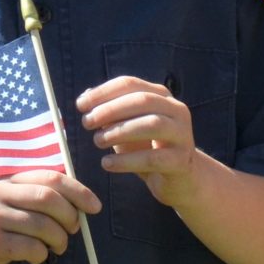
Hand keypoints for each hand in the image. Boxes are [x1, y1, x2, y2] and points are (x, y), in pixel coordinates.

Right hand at [0, 170, 100, 263]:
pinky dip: (41, 254)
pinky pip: (30, 247)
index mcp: (7, 180)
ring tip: (57, 248)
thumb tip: (84, 204)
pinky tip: (35, 257)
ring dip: (59, 240)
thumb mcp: (14, 208)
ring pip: (42, 225)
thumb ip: (41, 200)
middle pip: (48, 198)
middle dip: (70, 217)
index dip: (78, 191)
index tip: (95, 207)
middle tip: (73, 231)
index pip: (50, 177)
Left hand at [78, 75, 206, 215]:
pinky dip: (126, 160)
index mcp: (162, 96)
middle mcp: (176, 110)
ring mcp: (182, 135)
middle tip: (86, 123)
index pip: (131, 84)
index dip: (103, 92)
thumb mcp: (128, 126)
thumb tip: (86, 97)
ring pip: (152, 125)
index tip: (80, 105)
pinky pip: (153, 158)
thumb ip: (111, 112)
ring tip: (97, 141)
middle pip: (143, 100)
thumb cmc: (148, 148)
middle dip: (111, 110)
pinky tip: (106, 163)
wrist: (180, 179)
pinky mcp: (181, 160)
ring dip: (120, 131)